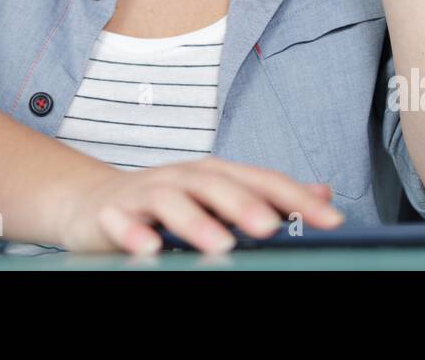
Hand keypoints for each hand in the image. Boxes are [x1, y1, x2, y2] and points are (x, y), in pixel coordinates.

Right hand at [56, 158, 343, 254]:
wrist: (94, 203)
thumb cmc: (166, 203)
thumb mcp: (220, 196)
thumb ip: (267, 195)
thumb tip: (323, 191)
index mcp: (214, 174)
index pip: (261, 180)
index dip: (295, 196)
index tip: (330, 219)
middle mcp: (182, 177)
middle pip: (215, 184)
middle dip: (243, 204)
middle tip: (271, 227)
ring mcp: (145, 193)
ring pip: (170, 200)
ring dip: (195, 221)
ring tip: (220, 246)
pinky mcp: (112, 213)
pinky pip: (120, 221)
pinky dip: (133, 232)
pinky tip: (149, 249)